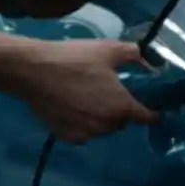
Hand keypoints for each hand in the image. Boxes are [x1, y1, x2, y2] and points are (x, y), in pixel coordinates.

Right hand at [14, 40, 157, 143]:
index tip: (151, 107)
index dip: (152, 112)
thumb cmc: (73, 59)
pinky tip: (71, 108)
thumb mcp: (108, 49)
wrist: (32, 70)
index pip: (147, 117)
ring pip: (101, 129)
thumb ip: (134, 55)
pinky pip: (82, 133)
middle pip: (121, 122)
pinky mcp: (66, 136)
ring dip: (100, 118)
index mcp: (121, 106)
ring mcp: (85, 133)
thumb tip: (149, 61)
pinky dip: (82, 124)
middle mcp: (106, 126)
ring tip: (87, 99)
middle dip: (119, 110)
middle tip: (107, 92)